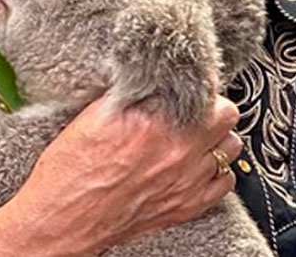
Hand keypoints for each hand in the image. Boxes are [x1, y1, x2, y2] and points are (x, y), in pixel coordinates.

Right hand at [0, 95, 242, 256]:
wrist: (65, 218)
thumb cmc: (70, 170)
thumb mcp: (92, 117)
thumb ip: (129, 94)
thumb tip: (148, 77)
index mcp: (152, 123)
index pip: (201, 89)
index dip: (192, 83)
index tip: (183, 84)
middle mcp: (177, 151)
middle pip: (226, 115)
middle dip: (211, 106)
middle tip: (193, 107)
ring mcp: (187, 180)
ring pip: (231, 146)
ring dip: (215, 136)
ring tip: (194, 134)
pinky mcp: (188, 205)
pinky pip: (226, 180)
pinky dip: (215, 169)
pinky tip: (195, 164)